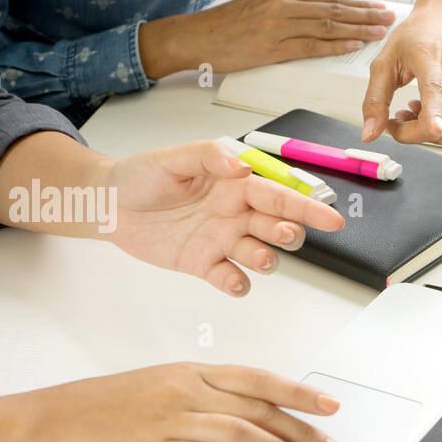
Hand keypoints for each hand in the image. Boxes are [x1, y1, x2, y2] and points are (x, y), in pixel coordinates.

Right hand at [36, 363, 345, 441]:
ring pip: (242, 430)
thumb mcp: (163, 386)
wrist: (57, 419)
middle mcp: (189, 390)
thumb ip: (205, 396)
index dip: (299, 392)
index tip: (331, 405)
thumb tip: (249, 415)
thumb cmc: (108, 406)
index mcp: (193, 373)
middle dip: (304, 429)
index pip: (259, 380)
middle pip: (260, 407)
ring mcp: (173, 418)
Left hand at [102, 140, 344, 295]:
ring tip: (261, 258)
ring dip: (267, 259)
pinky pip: (230, 278)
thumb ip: (209, 158)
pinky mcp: (204, 265)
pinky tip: (236, 281)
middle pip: (279, 227)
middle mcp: (236, 215)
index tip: (332, 219)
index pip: (280, 196)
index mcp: (236, 186)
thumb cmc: (140, 176)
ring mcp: (222, 241)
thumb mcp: (172, 157)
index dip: (308, 208)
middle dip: (290, 234)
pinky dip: (237, 283)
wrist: (109, 205)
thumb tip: (240, 167)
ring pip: (261, 255)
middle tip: (283, 234)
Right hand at [138, 0, 396, 78]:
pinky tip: (352, 46)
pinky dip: (334, 45)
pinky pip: (310, 46)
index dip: (356, 3)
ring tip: (379, 31)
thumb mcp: (259, 4)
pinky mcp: (272, 47)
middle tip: (388, 16)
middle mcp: (283, 4)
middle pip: (333, 9)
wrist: (197, 36)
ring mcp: (278, 25)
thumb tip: (316, 2)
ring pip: (327, 26)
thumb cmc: (227, 24)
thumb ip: (289, 3)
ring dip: (357, 29)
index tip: (376, 6)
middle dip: (365, 13)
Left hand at [361, 0, 441, 144]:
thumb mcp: (386, 59)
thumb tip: (369, 135)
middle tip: (398, 115)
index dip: (432, 113)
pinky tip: (435, 101)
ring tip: (415, 104)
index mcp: (430, 56)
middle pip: (435, 128)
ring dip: (425, 128)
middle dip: (411, 132)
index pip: (434, 89)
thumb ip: (375, 99)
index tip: (434, 129)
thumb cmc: (419, 34)